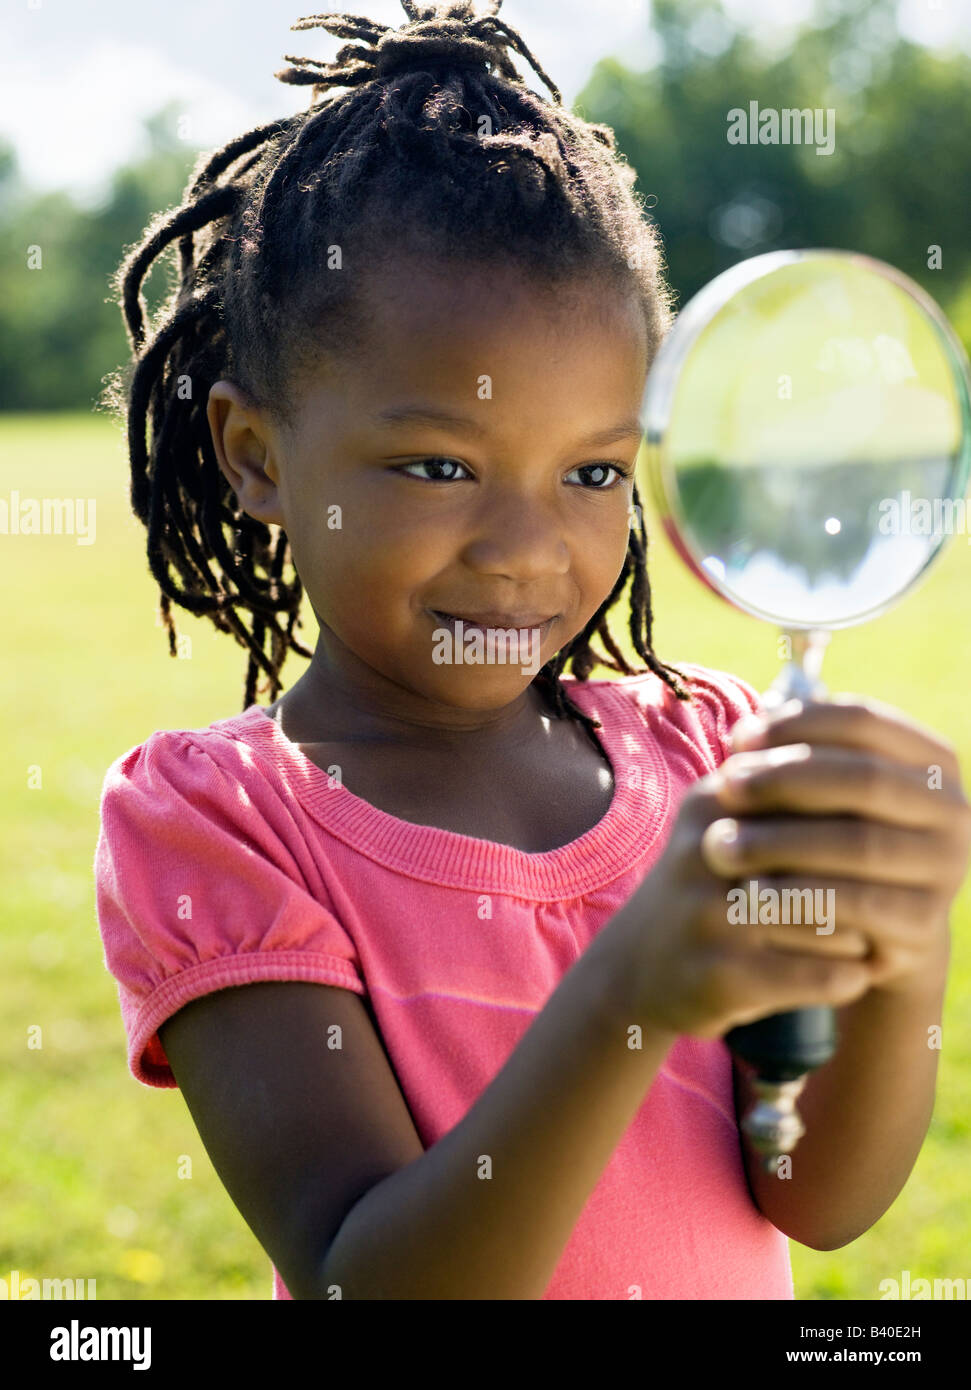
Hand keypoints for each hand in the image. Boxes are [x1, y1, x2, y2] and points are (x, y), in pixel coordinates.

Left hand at [707, 694, 970, 995]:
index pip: (864, 721)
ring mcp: (946, 867)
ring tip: (720, 845)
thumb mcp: (818, 795)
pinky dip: (798, 898)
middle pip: (864, 779)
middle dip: (786, 779)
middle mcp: (952, 808)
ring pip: (859, 843)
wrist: (872, 930)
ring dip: (781, 842)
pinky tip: (751, 894)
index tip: (738, 739)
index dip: (797, 724)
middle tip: (724, 789)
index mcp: (930, 760)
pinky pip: (857, 905)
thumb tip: (743, 736)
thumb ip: (789, 756)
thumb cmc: (830, 840)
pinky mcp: (924, 922)